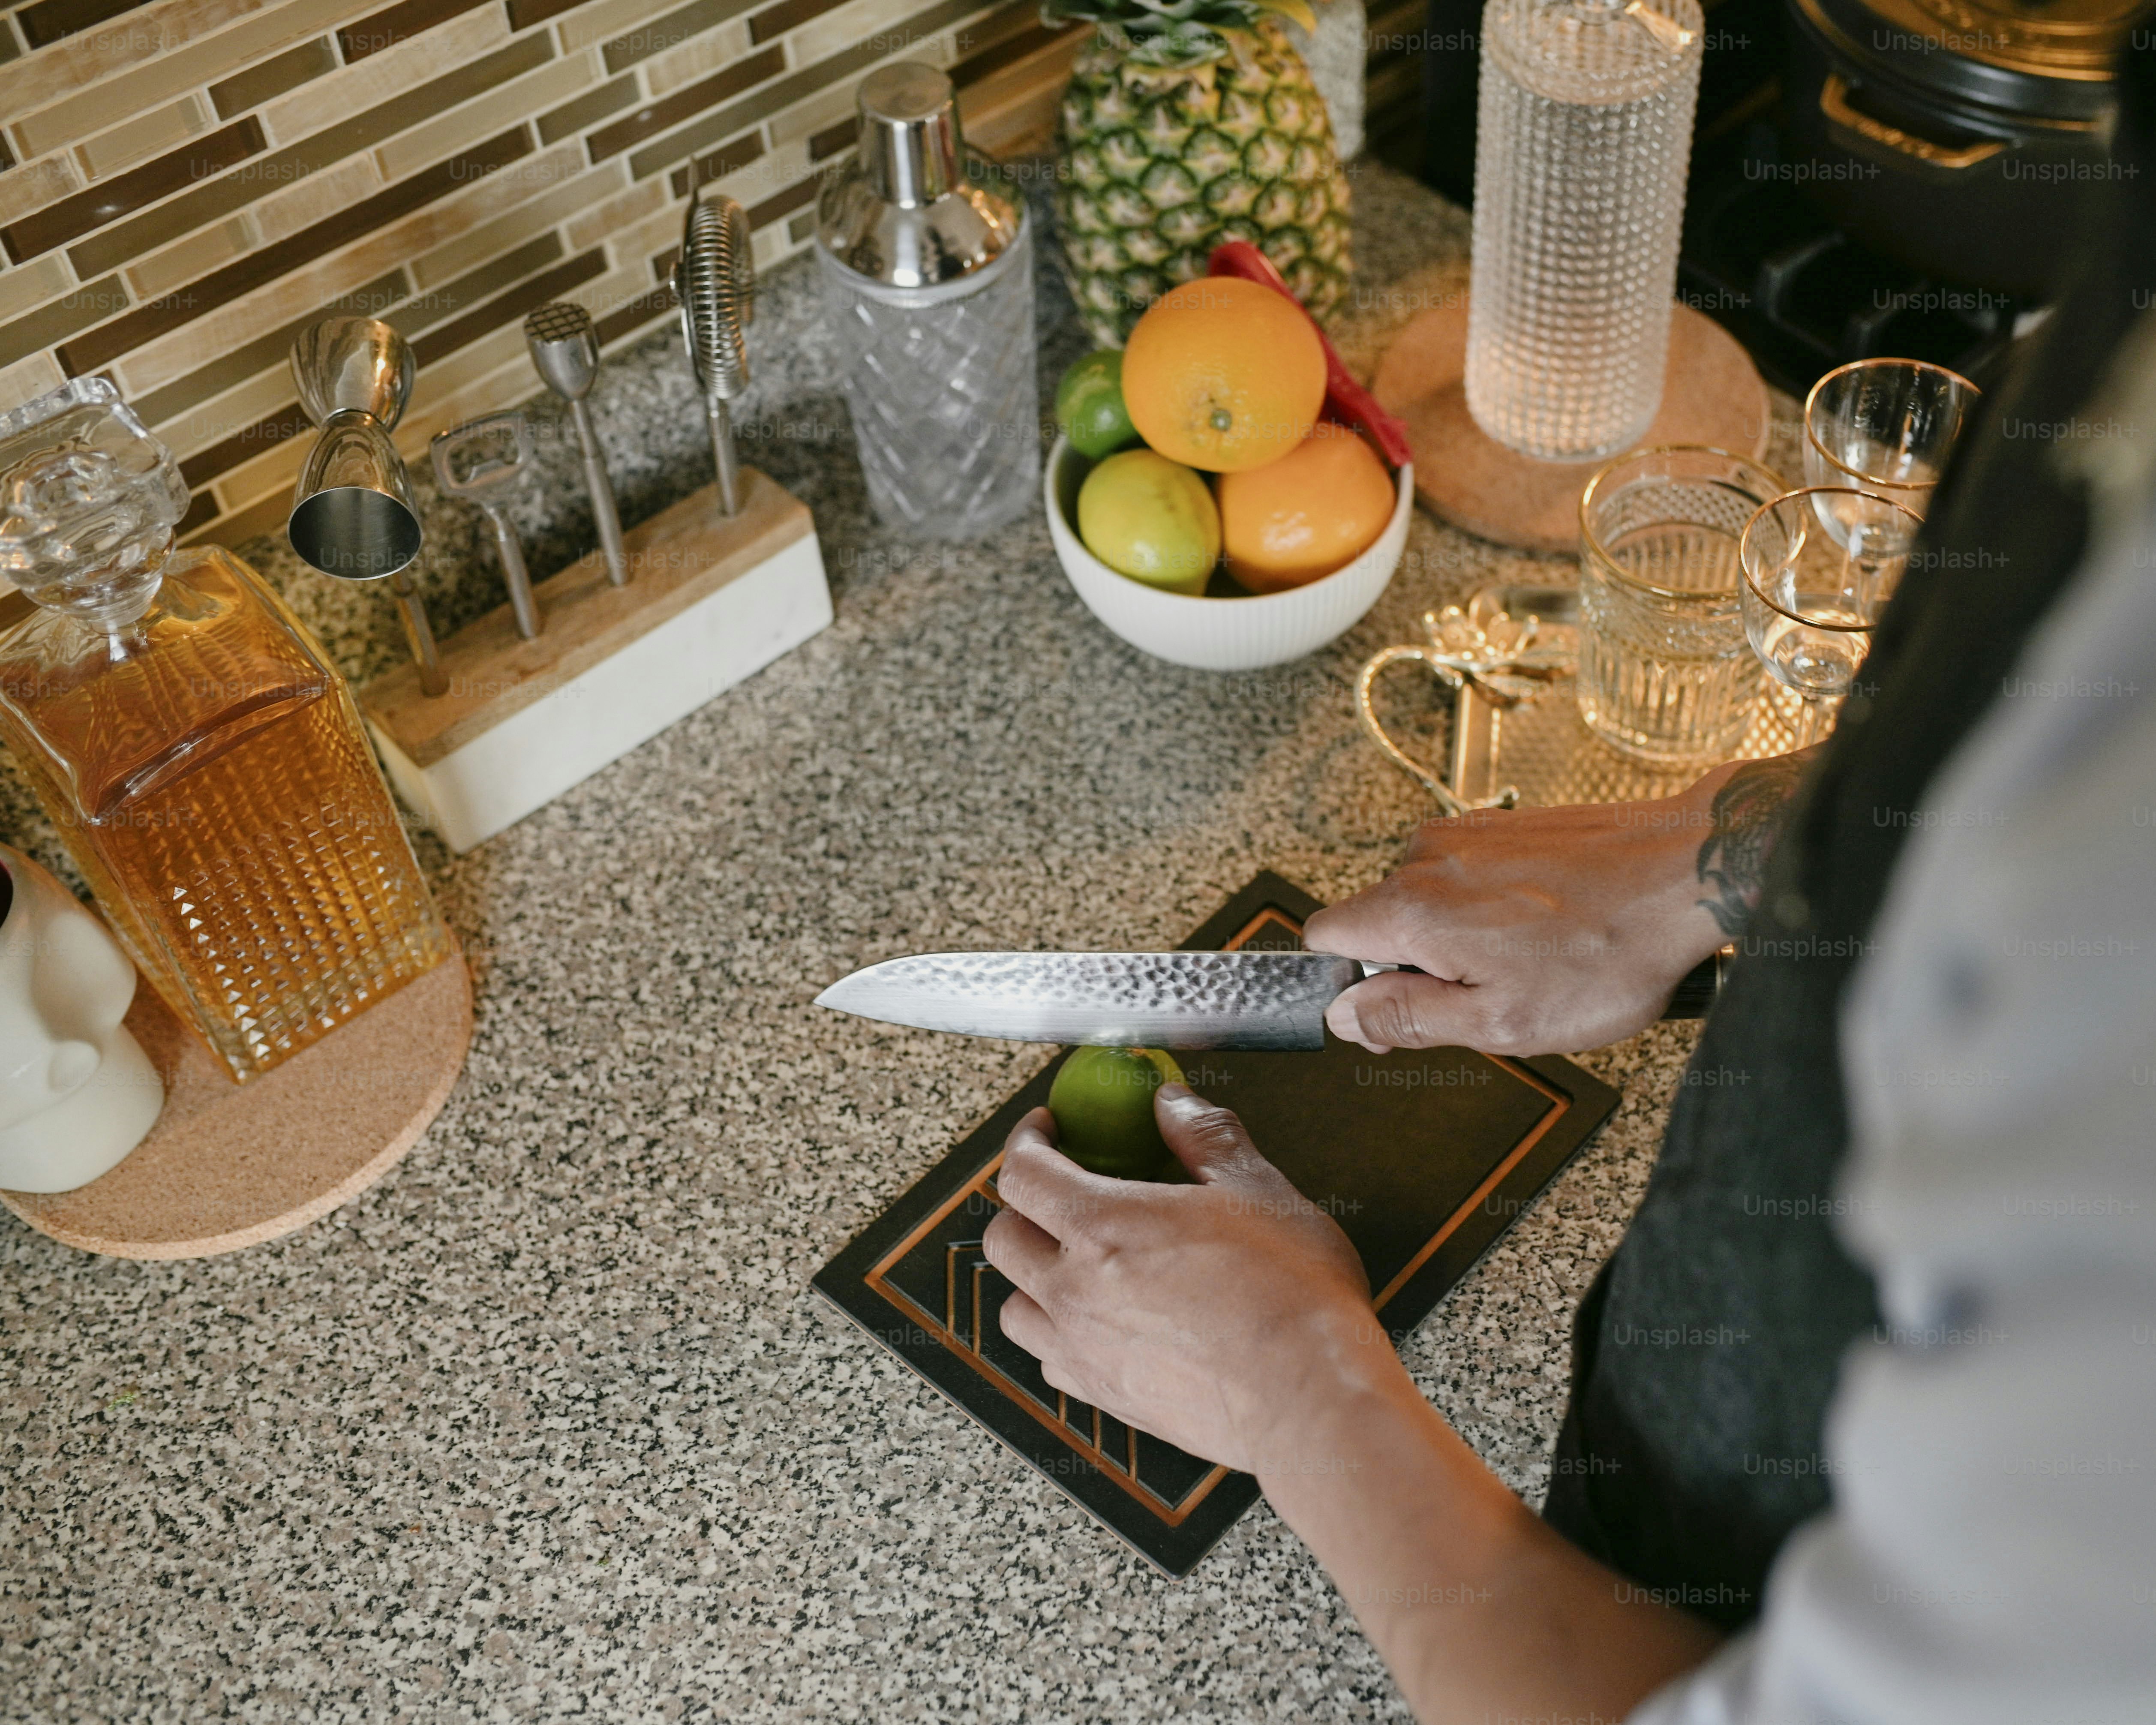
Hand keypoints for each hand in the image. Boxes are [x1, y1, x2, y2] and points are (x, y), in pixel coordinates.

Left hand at [982, 1085, 1406, 1479]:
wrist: (1309, 1399)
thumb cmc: (1291, 1297)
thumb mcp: (1258, 1190)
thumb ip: (1205, 1136)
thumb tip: (1174, 1102)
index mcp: (1103, 1227)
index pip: (1022, 1173)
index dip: (1026, 1141)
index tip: (1044, 1132)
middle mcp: (1076, 1291)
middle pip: (1003, 1239)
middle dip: (1022, 1206)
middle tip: (1060, 1192)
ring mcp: (1085, 1350)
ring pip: (1014, 1308)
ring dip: (1031, 1277)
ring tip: (1072, 1262)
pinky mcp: (1107, 1397)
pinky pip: (1052, 1362)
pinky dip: (1059, 1336)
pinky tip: (1100, 1323)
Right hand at [1303, 755, 1809, 1055]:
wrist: (1689, 872)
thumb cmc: (1609, 951)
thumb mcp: (1501, 1022)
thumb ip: (1409, 1018)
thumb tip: (1347, 1016)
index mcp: (1411, 908)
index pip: (1323, 939)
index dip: (1352, 989)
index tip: (1401, 1012)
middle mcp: (1426, 857)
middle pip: (1378, 923)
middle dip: (1418, 967)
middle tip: (1492, 995)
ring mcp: (1466, 833)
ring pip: (1427, 902)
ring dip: (1462, 939)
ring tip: (1534, 960)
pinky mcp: (1504, 824)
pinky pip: (1468, 877)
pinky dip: (1496, 909)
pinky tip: (1551, 929)